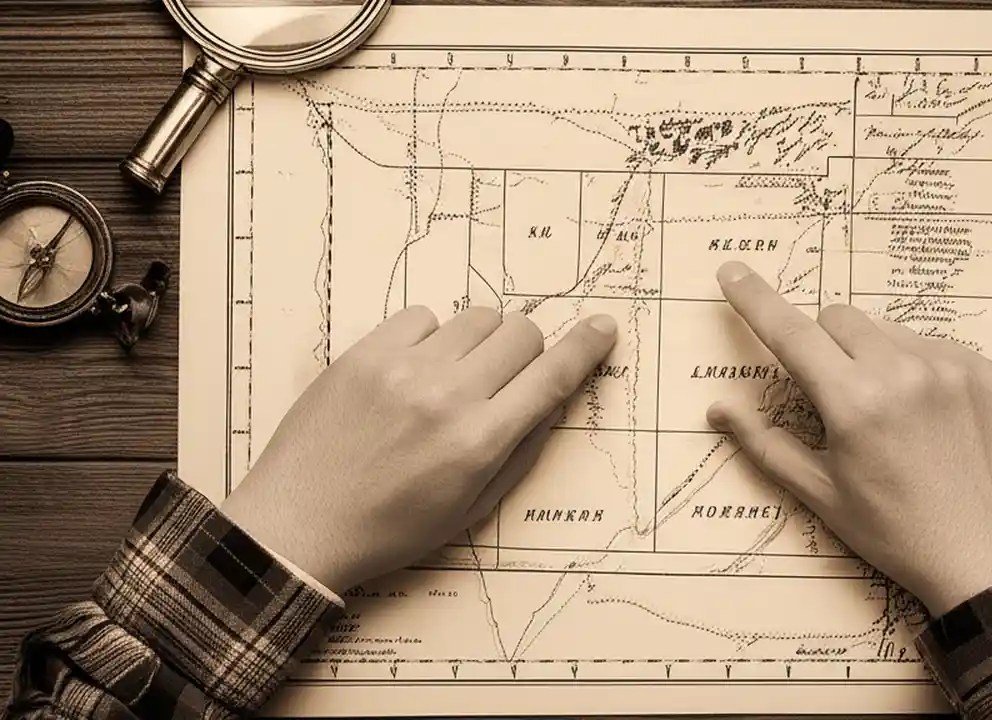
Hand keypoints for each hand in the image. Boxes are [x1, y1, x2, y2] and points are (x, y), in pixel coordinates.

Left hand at [220, 306, 617, 591]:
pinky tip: (412, 371)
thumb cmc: (390, 528)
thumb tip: (552, 398)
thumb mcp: (472, 509)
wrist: (299, 525)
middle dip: (526, 352)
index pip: (551, 376)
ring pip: (476, 318)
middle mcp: (448, 396)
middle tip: (502, 380)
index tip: (602, 327)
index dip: (585, 347)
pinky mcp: (364, 352)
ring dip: (480, 342)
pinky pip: (423, 315)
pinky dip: (431, 337)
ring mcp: (403, 368)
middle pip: (520, 333)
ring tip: (452, 378)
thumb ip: (520, 450)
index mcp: (480, 442)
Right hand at [707, 262, 991, 615]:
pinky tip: (930, 418)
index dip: (755, 299)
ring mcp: (951, 366)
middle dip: (822, 344)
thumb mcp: (821, 495)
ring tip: (891, 414)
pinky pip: (934, 346)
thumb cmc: (896, 533)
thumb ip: (765, 445)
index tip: (732, 271)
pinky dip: (918, 368)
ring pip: (887, 329)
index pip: (790, 333)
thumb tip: (718, 409)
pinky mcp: (987, 371)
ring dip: (872, 355)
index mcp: (854, 402)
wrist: (990, 558)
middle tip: (834, 395)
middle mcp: (902, 370)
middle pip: (839, 318)